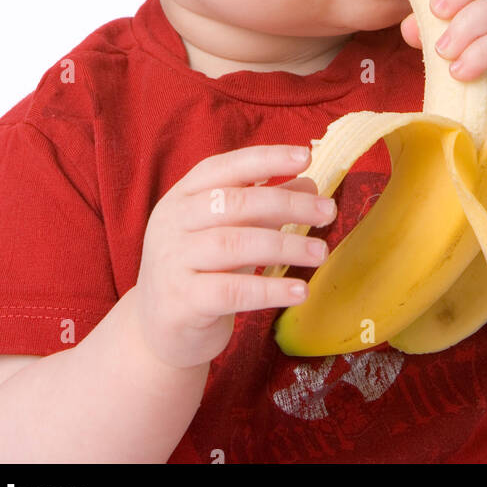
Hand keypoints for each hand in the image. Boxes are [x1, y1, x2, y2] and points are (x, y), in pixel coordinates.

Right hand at [134, 145, 336, 369]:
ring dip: (286, 246)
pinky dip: (271, 290)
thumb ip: (265, 207)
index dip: (266, 159)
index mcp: (182, 196)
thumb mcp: (231, 232)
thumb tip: (311, 185)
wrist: (159, 331)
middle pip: (235, 203)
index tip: (306, 156)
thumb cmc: (201, 271)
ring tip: (320, 252)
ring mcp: (172, 262)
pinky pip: (233, 291)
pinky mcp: (181, 302)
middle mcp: (172, 223)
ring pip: (236, 244)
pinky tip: (300, 290)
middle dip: (287, 204)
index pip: (225, 167)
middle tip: (328, 212)